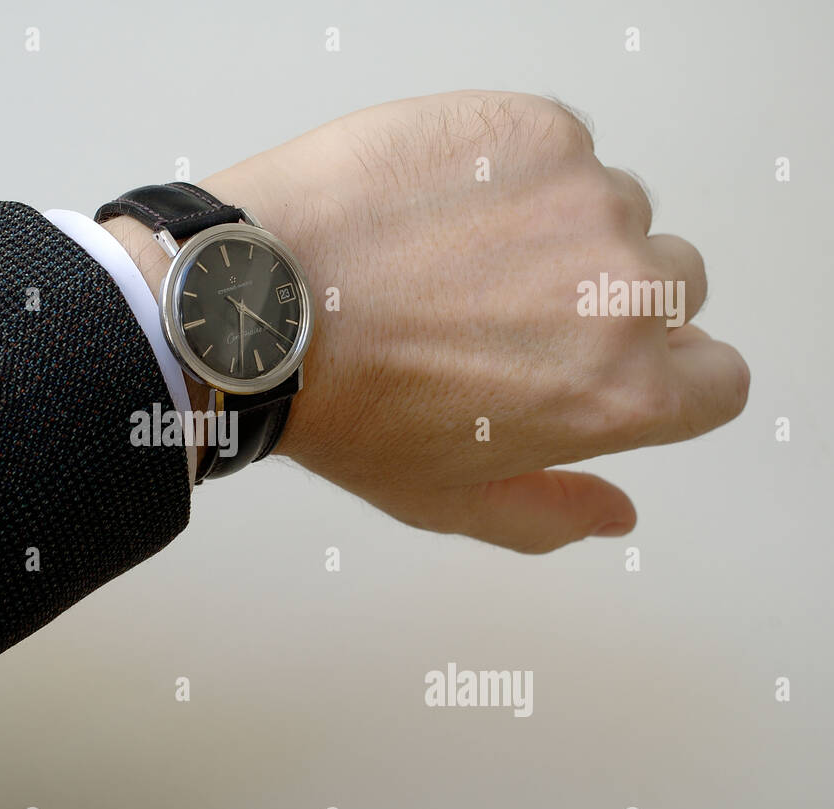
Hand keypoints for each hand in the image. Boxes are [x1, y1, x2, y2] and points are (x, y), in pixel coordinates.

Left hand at [191, 91, 748, 553]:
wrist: (258, 303)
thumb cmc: (341, 406)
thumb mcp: (446, 499)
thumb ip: (551, 514)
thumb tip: (617, 512)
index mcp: (623, 391)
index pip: (715, 379)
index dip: (658, 378)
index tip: (593, 367)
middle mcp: (626, 291)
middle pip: (670, 289)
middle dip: (603, 304)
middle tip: (500, 314)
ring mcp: (585, 197)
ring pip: (612, 212)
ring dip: (556, 232)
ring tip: (452, 259)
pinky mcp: (534, 129)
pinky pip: (557, 150)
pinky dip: (511, 173)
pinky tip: (435, 209)